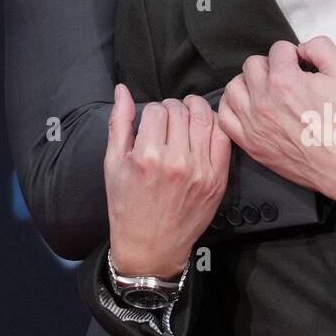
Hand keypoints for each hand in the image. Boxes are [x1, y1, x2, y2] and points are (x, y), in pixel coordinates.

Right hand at [105, 83, 230, 276]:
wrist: (151, 246)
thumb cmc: (127, 206)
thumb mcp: (113, 164)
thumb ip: (119, 123)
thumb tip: (122, 90)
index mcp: (147, 156)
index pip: (156, 110)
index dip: (151, 110)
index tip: (150, 120)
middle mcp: (177, 161)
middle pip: (180, 111)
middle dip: (172, 108)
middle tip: (168, 118)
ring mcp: (201, 170)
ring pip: (204, 118)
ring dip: (195, 110)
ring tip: (186, 116)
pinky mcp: (217, 179)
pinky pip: (222, 138)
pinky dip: (214, 126)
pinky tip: (203, 129)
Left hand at [218, 38, 335, 212]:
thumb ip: (321, 48)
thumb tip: (302, 48)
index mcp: (285, 80)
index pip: (278, 49)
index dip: (294, 55)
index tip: (302, 67)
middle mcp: (263, 100)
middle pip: (253, 65)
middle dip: (271, 66)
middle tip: (287, 79)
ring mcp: (254, 124)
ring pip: (233, 88)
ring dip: (248, 83)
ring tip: (265, 90)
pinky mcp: (251, 144)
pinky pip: (224, 118)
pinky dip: (232, 107)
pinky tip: (247, 107)